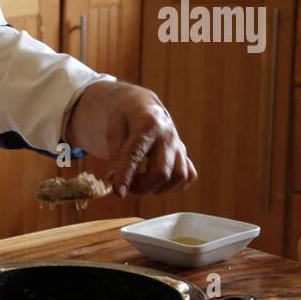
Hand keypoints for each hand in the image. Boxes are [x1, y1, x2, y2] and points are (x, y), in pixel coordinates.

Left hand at [66, 81, 196, 195]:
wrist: (141, 107)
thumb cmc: (123, 119)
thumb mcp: (112, 130)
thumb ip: (115, 154)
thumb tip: (119, 182)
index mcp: (147, 123)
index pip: (136, 154)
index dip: (126, 175)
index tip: (117, 192)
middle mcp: (168, 135)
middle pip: (161, 172)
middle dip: (140, 187)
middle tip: (123, 186)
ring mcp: (179, 145)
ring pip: (178, 177)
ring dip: (156, 188)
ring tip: (138, 183)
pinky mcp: (184, 155)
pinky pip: (188, 177)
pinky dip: (173, 186)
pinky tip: (156, 183)